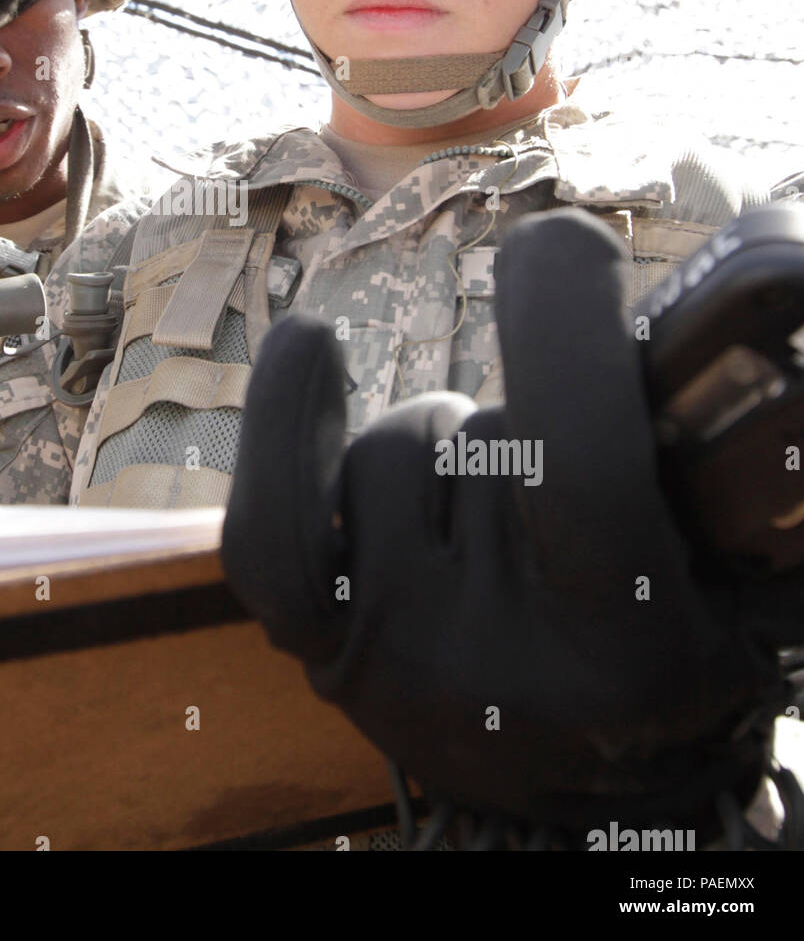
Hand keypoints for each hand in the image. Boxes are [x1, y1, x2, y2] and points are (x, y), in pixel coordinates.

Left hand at [223, 210, 792, 835]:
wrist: (583, 787)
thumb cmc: (670, 649)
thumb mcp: (733, 577)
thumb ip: (727, 457)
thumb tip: (755, 266)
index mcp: (633, 649)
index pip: (579, 461)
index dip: (560, 326)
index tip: (558, 241)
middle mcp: (494, 666)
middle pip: (486, 437)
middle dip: (529, 418)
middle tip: (557, 491)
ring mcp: (393, 657)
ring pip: (398, 450)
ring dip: (444, 443)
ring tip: (484, 507)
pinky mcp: (325, 647)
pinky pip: (273, 524)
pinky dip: (287, 420)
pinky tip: (312, 349)